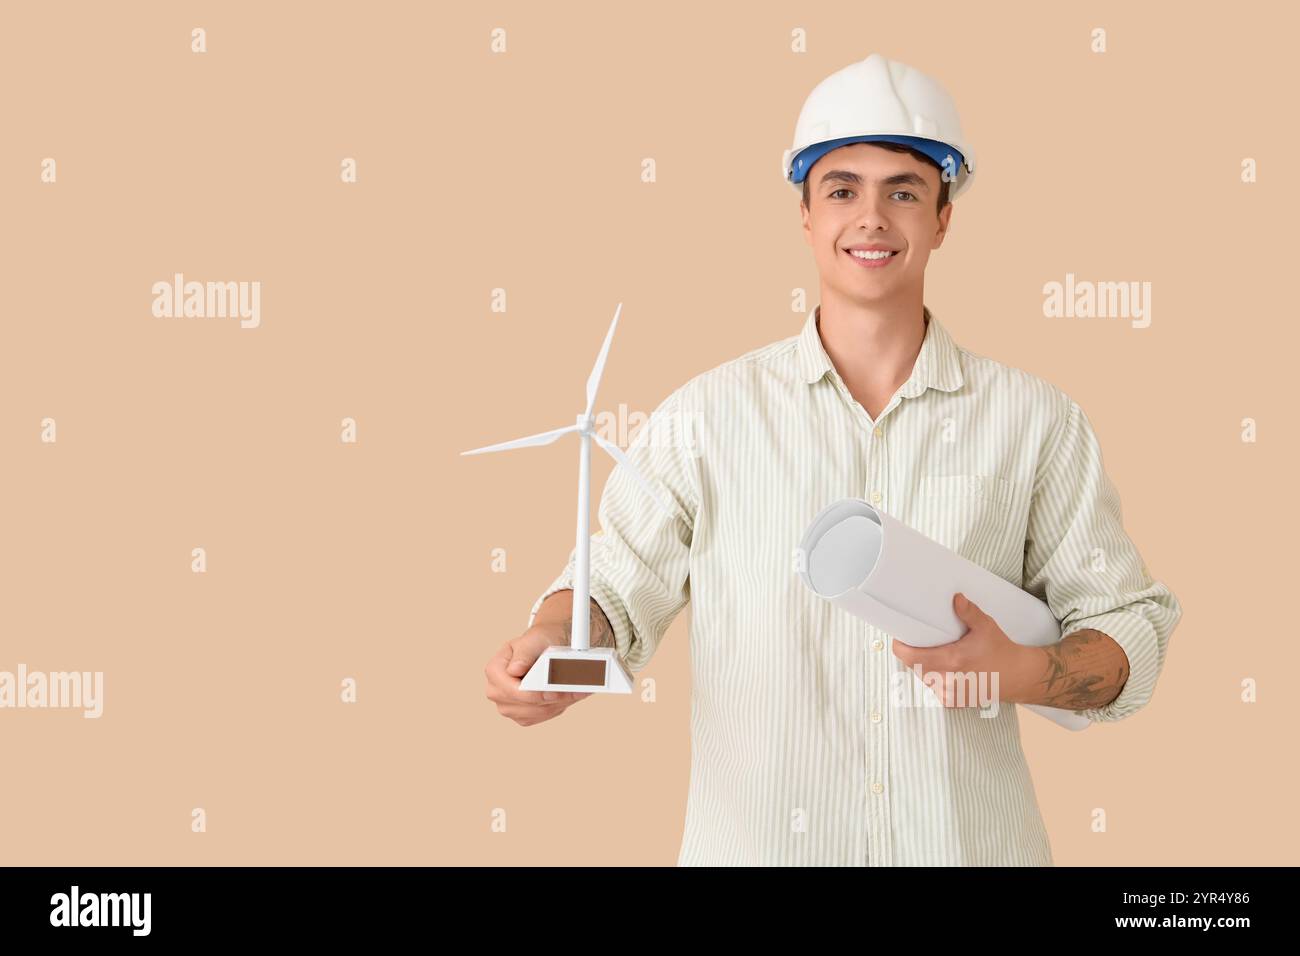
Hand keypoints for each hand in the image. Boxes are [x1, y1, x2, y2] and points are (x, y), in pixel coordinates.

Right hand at [484, 624, 594, 725]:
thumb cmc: (539, 641)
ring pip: (538, 713)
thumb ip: (524, 652)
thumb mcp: (534, 639)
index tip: (557, 690)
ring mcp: (508, 706)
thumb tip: (514, 670)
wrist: (546, 648)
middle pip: (527, 706)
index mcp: (494, 670)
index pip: (513, 691)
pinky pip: (543, 716)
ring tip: (577, 689)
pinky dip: (559, 706)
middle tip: (576, 690)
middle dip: (553, 699)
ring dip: (560, 702)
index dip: (536, 693)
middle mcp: (496, 691)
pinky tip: (568, 693)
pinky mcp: (522, 715)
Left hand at [890, 592, 1038, 707]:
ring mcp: (949, 694)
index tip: (901, 637)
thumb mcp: (985, 627)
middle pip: (914, 666)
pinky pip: (934, 688)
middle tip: (920, 640)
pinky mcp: (953, 702)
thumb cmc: (1000, 650)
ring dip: (923, 666)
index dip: (900, 647)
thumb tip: (955, 597)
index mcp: (952, 661)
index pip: (910, 657)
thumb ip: (968, 612)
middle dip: (913, 653)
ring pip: (923, 678)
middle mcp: (948, 681)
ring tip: (935, 653)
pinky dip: (935, 678)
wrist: (1017, 676)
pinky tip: (945, 670)